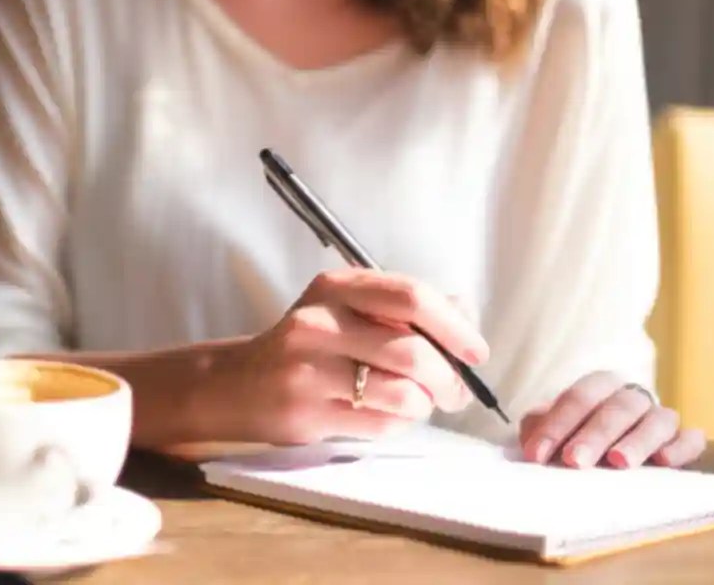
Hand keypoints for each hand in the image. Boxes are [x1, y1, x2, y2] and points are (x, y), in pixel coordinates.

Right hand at [198, 268, 488, 444]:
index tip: (475, 352)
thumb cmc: (305, 345)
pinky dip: (397, 424)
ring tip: (418, 404)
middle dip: (449, 379)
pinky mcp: (307, 414)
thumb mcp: (346, 309)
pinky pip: (380, 424)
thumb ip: (404, 307)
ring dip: (424, 406)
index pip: (410, 297)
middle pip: (413, 352)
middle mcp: (319, 323)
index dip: (454, 328)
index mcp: (335, 287)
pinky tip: (385, 415)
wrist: (238, 382)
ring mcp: (309, 370)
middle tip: (457, 392)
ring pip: (403, 395)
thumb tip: (464, 313)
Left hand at [519, 371, 705, 468]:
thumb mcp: (553, 429)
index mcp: (599, 386)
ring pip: (658, 420)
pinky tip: (665, 462)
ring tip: (618, 463)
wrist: (609, 451)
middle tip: (575, 461)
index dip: (556, 425)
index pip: (579, 397)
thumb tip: (533, 441)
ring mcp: (661, 417)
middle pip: (617, 408)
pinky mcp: (684, 440)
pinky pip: (690, 439)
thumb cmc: (576, 437)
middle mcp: (632, 396)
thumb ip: (539, 428)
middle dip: (594, 435)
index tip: (537, 455)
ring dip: (637, 441)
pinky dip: (681, 447)